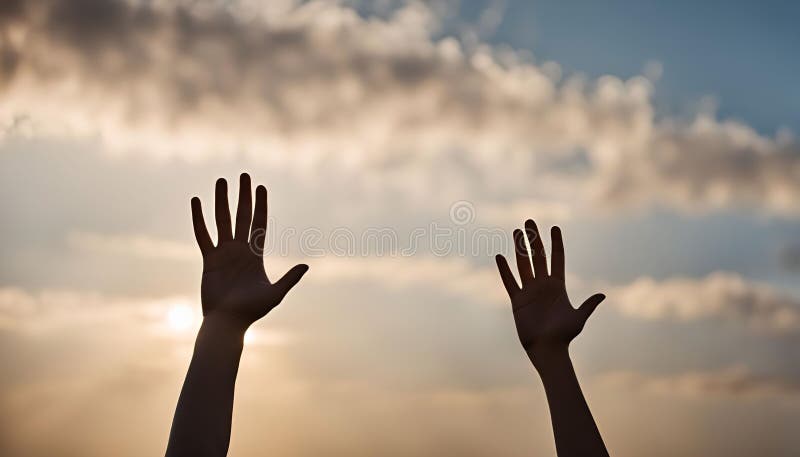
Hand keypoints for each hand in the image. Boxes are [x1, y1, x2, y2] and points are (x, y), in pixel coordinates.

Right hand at [190, 173, 307, 328]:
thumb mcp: (275, 294)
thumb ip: (289, 279)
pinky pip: (203, 235)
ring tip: (221, 180)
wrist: (227, 322)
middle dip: (243, 196)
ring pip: (222, 220)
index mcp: (256, 255)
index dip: (261, 205)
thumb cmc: (251, 311)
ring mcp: (223, 253)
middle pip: (242, 216)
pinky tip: (196, 202)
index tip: (261, 188)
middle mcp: (240, 250)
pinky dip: (199, 218)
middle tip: (244, 175)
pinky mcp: (208, 260)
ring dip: (221, 200)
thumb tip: (305, 266)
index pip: (259, 223)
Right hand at [495, 219, 604, 363]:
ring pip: (523, 264)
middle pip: (538, 256)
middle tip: (529, 221)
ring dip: (519, 248)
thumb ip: (589, 305)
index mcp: (558, 286)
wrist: (547, 349)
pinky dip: (504, 270)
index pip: (557, 259)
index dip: (556, 243)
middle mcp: (543, 285)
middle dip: (534, 238)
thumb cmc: (564, 336)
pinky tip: (499, 257)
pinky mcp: (517, 300)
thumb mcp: (579, 318)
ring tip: (516, 232)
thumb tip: (603, 295)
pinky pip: (510, 281)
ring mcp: (529, 291)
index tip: (554, 228)